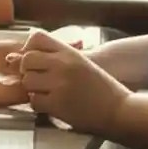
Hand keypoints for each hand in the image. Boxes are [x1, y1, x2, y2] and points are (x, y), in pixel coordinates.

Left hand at [10, 30, 129, 134]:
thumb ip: (60, 58)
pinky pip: (33, 101)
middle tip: (37, 80)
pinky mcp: (58, 104)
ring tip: (45, 94)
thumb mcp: (83, 64)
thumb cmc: (103, 89)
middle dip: (28, 71)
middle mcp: (63, 65)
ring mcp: (60, 84)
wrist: (120, 111)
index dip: (30, 48)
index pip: (37, 37)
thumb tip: (28, 56)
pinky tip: (50, 105)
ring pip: (27, 81)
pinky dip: (38, 105)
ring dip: (32, 90)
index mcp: (70, 53)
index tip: (36, 61)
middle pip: (27, 59)